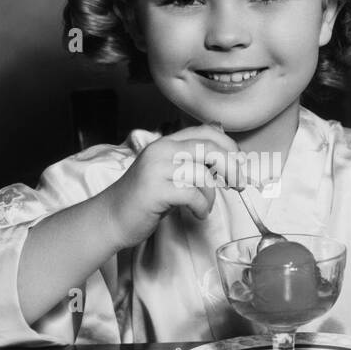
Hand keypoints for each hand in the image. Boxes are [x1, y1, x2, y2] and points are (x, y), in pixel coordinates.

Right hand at [100, 124, 243, 246]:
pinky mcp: (155, 189)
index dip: (229, 146)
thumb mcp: (168, 173)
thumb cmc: (143, 199)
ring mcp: (157, 169)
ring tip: (203, 207)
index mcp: (166, 143)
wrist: (110, 218)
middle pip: (209, 147)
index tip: (240, 164)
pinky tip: (197, 214)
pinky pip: (192, 194)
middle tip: (238, 184)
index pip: (206, 132)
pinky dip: (201, 207)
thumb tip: (225, 160)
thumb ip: (191, 164)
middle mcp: (161, 150)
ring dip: (211, 195)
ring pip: (202, 174)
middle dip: (231, 167)